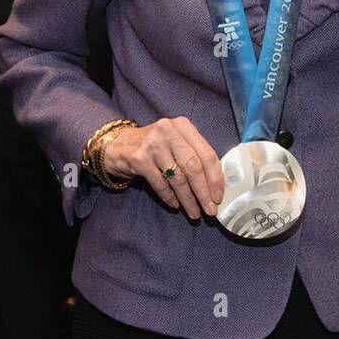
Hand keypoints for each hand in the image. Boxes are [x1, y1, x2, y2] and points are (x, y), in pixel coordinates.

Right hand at [105, 116, 223, 218]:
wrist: (119, 144)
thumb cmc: (155, 145)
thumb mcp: (176, 140)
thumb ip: (194, 154)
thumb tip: (215, 185)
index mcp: (183, 125)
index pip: (207, 154)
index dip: (215, 178)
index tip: (219, 196)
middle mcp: (168, 131)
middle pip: (193, 167)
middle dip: (204, 192)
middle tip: (210, 210)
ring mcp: (152, 144)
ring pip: (177, 178)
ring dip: (188, 199)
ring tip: (194, 213)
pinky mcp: (138, 158)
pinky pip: (160, 184)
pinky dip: (170, 197)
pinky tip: (176, 205)